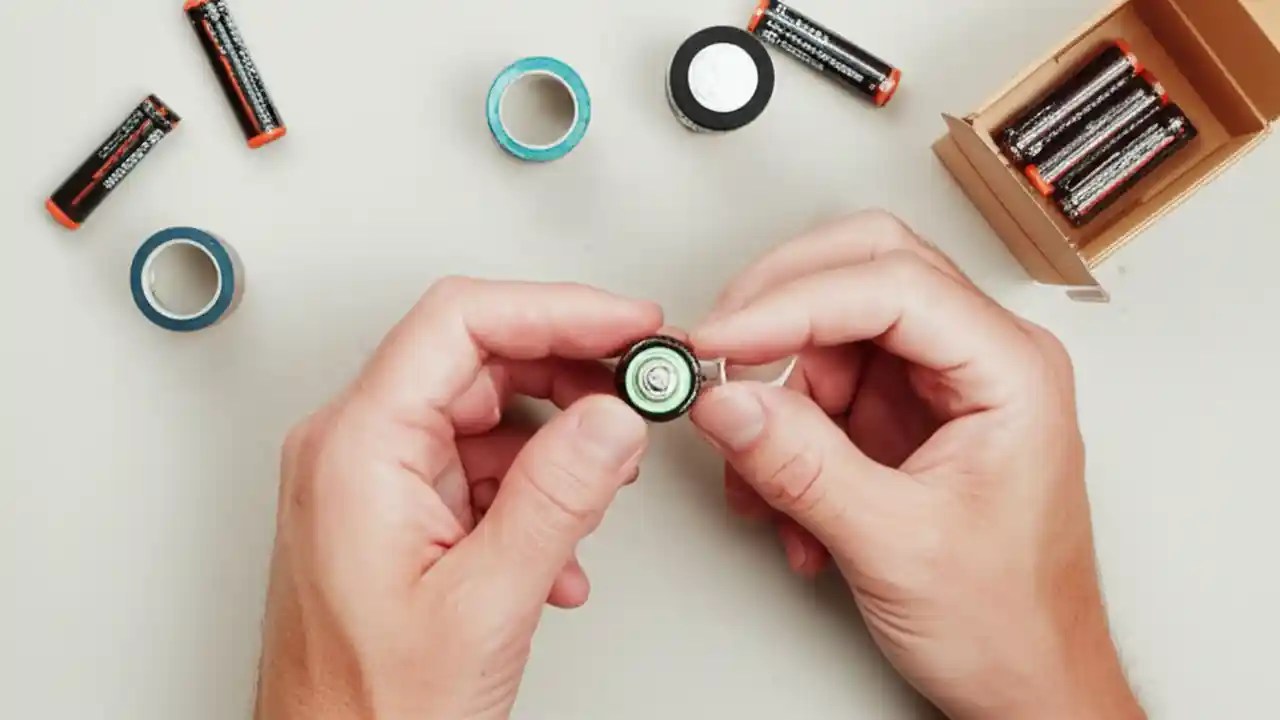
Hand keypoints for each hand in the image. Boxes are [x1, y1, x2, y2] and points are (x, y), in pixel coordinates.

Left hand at [257, 278, 661, 718]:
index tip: (626, 324)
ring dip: (555, 436)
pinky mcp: (389, 513)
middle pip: (474, 357)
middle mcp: (352, 451)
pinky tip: (563, 539)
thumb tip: (612, 417)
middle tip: (637, 385)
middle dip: (567, 368)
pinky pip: (471, 465)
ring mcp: (368, 482)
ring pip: (479, 411)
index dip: (556, 309)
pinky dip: (529, 486)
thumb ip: (556, 500)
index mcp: (358, 449)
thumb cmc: (369, 713)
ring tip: (608, 470)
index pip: (460, 322)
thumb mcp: (484, 606)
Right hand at [688, 212, 1142, 719]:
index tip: (721, 342)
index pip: (893, 286)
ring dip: (777, 397)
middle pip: (865, 272)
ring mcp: (941, 386)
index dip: (793, 302)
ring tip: (760, 477)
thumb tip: (727, 400)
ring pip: (832, 335)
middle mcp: (980, 360)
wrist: (1028, 685)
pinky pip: (824, 391)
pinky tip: (784, 500)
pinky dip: (786, 436)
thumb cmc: (1011, 624)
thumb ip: (801, 465)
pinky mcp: (906, 417)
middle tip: (718, 353)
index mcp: (1012, 371)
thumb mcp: (894, 545)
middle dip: (780, 311)